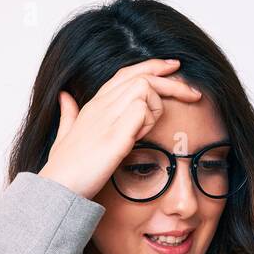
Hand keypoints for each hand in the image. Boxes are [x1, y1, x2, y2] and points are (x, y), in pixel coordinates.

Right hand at [38, 59, 202, 199]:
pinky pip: (143, 110)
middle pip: (143, 75)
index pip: (127, 73)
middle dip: (172, 81)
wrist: (59, 186)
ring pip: (145, 89)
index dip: (152, 67)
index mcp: (94, 104)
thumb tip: (65, 97)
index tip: (173, 68)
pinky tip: (138, 138)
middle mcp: (102, 104)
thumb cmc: (64, 166)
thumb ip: (69, 114)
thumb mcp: (65, 135)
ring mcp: (108, 116)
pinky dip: (148, 122)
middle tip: (194, 92)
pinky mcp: (116, 132)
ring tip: (143, 133)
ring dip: (155, 108)